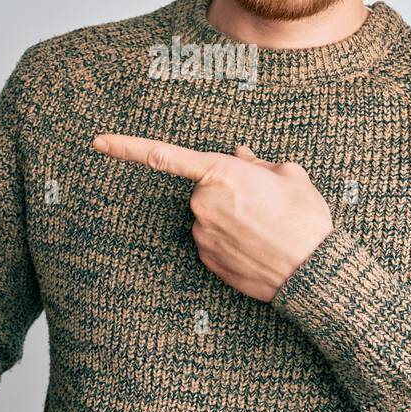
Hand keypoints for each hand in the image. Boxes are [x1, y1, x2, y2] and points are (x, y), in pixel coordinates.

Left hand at [91, 133, 333, 300]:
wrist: (311, 269)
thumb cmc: (304, 217)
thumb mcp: (289, 175)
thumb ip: (258, 163)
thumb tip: (242, 156)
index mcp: (220, 173)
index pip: (162, 155)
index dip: (125, 147)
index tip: (99, 142)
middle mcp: (202, 204)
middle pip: (205, 190)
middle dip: (227, 192)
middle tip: (262, 203)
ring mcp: (202, 235)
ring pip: (210, 217)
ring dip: (230, 218)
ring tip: (266, 227)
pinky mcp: (207, 261)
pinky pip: (213, 242)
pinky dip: (230, 241)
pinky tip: (256, 246)